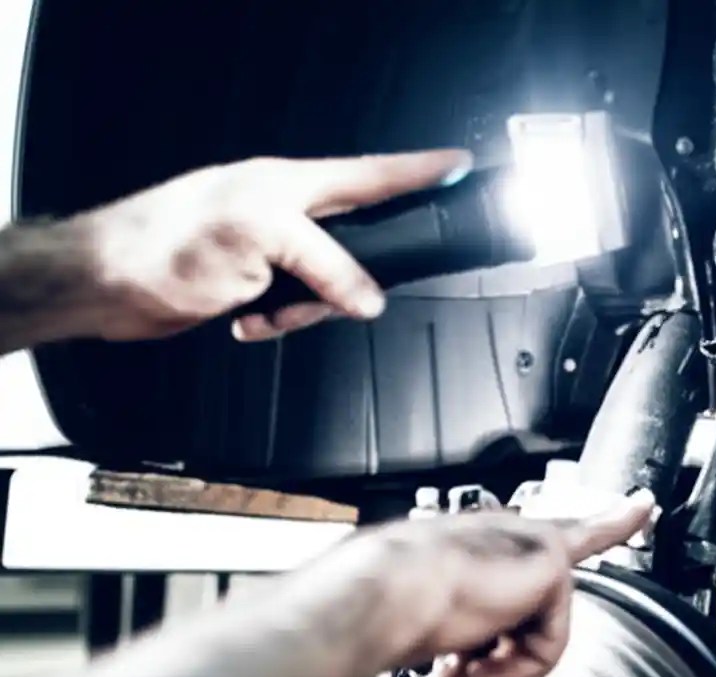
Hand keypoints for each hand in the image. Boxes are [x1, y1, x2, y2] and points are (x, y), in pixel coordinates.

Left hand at [77, 150, 471, 341]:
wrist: (106, 283)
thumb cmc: (167, 244)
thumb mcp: (263, 240)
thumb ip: (327, 265)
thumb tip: (369, 297)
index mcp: (291, 184)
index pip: (372, 175)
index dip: (419, 172)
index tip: (457, 165)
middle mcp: (283, 210)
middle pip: (355, 243)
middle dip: (346, 281)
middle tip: (324, 299)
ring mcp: (267, 246)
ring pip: (325, 285)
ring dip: (303, 310)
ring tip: (267, 313)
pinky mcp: (250, 281)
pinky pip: (291, 307)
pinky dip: (276, 321)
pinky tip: (247, 320)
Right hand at [255, 492, 654, 676]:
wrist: (375, 598)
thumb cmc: (385, 607)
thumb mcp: (435, 628)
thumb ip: (467, 644)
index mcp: (481, 547)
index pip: (557, 533)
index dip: (604, 520)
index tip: (643, 504)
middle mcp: (510, 540)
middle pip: (547, 606)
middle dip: (502, 667)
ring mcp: (532, 548)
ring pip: (542, 639)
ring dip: (501, 675)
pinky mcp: (548, 563)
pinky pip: (548, 645)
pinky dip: (512, 669)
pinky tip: (475, 666)